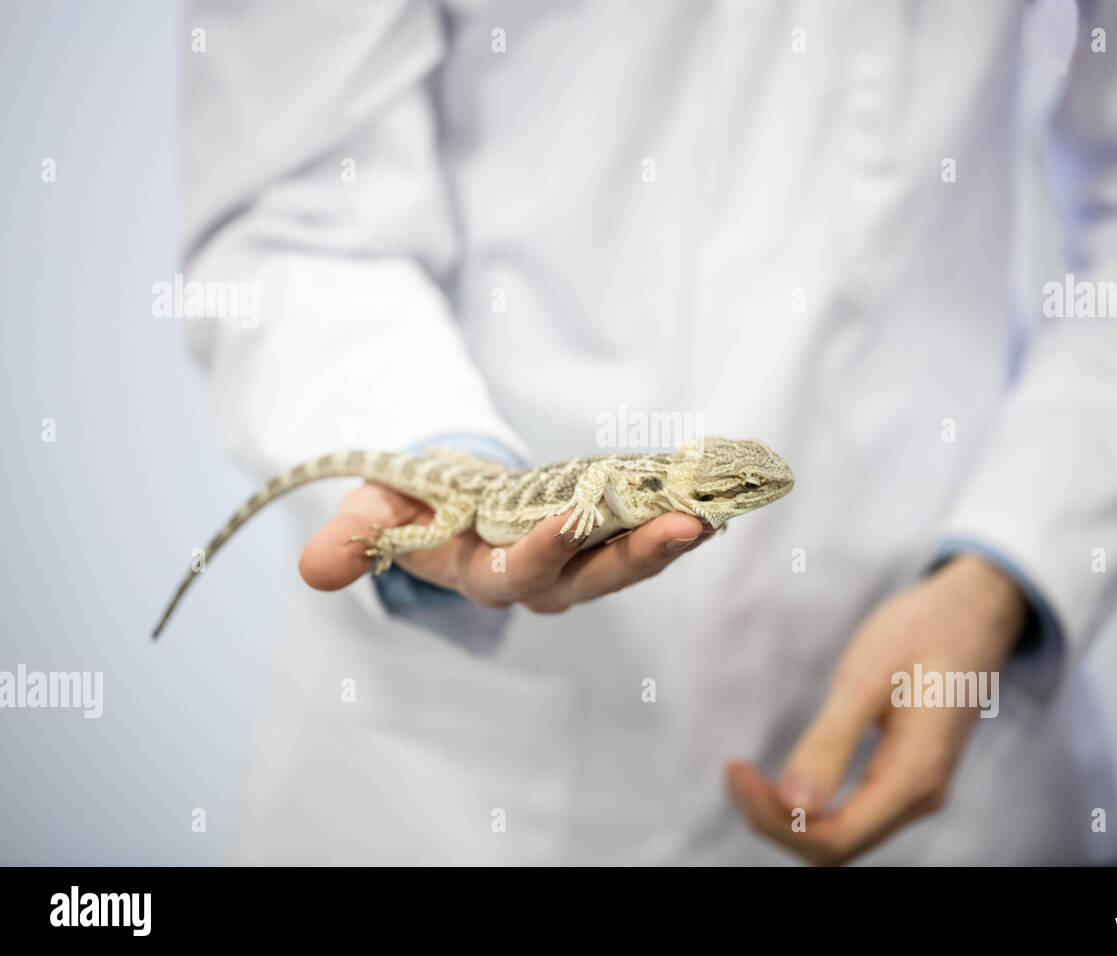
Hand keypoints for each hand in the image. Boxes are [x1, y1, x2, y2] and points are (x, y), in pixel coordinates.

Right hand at [298, 482, 713, 611]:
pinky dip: (675, 517)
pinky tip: (713, 498)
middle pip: (594, 577)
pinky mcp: (602, 535)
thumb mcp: (370, 517)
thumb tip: (318, 569)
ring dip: (672, 539)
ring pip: (628, 560)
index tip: (572, 519)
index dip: (543, 551)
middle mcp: (540, 577)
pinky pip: (643, 531)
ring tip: (716, 513)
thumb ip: (350, 541)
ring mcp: (576, 559)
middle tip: (688, 527)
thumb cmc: (407, 506)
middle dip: (640, 554)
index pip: (518, 575)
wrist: (446, 496)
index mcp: (483, 574)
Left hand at [726, 554, 1026, 864]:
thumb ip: (833, 739)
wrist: (976, 608)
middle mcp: (921, 795)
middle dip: (776, 821)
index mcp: (915, 774)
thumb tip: (795, 804)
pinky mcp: (907, 776)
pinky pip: (853, 813)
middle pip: (837, 846)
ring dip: (789, 817)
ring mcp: (917, 789)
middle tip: (734, 772)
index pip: (835, 838)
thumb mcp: (868, 675)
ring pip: (844, 835)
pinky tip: (780, 779)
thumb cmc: (923, 629)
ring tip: (746, 776)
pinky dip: (810, 806)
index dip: (776, 819)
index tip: (735, 769)